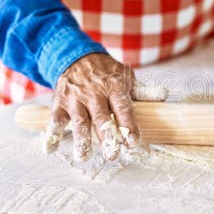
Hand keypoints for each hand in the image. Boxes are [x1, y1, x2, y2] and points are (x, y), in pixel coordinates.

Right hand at [43, 53, 167, 160]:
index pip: (123, 107)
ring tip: (83, 157)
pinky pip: (55, 119)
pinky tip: (50, 149)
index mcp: (114, 86)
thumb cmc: (106, 72)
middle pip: (101, 117)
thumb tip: (164, 96)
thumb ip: (142, 90)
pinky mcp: (59, 103)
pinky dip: (51, 134)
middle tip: (112, 156)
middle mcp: (94, 93)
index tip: (133, 142)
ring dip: (81, 140)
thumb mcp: (125, 76)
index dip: (128, 125)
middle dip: (107, 137)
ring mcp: (76, 98)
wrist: (75, 56)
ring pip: (79, 121)